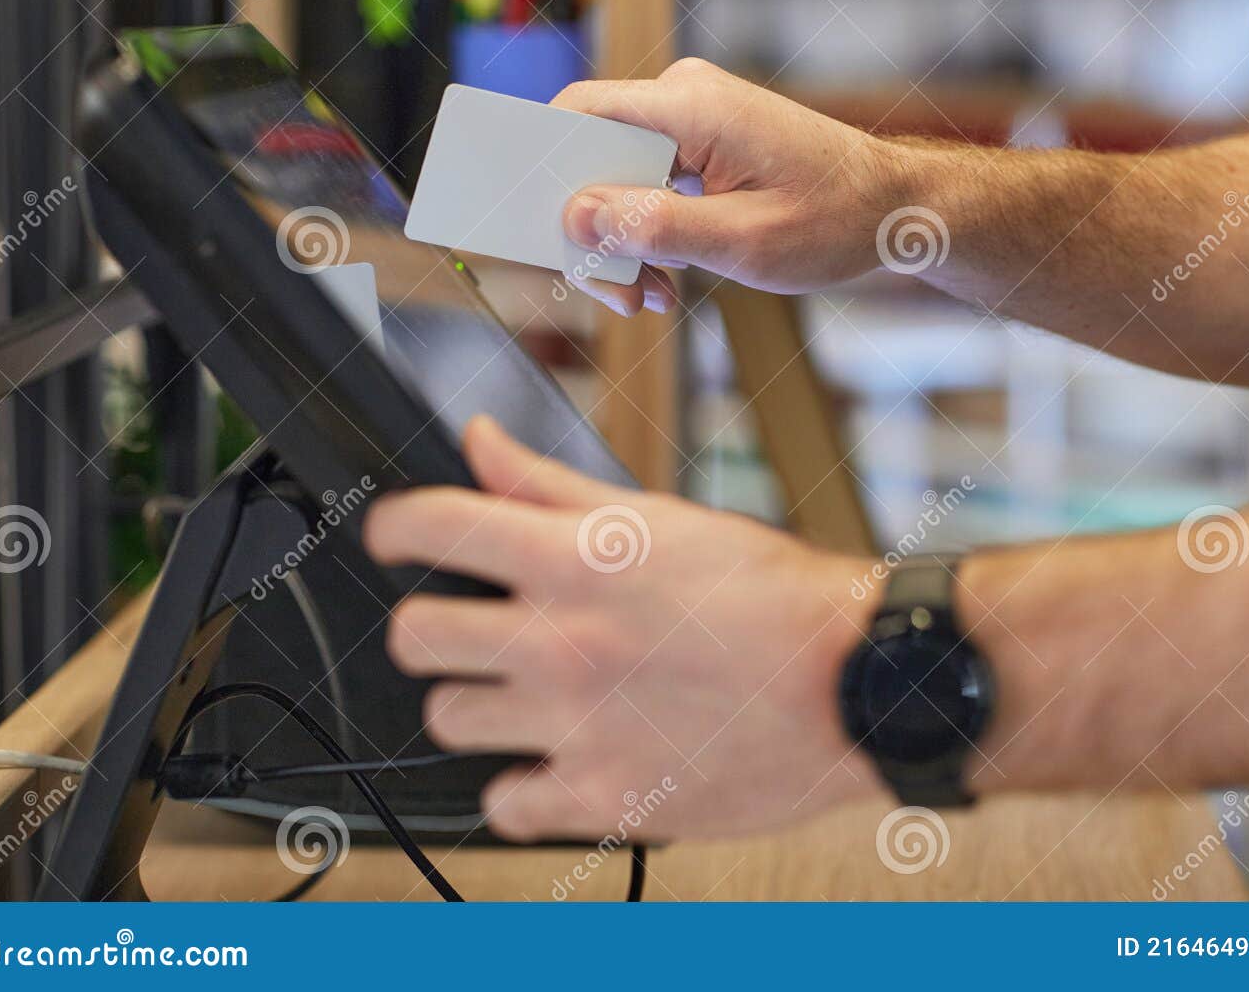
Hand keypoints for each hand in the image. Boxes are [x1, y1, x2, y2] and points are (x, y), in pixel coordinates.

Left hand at [361, 414, 881, 840]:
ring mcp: (576, 726)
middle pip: (412, 637)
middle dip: (430, 624)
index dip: (393, 529)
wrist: (855, 681)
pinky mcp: (605, 797)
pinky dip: (519, 786)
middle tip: (467, 627)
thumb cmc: (775, 596)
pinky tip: (552, 759)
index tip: (396, 540)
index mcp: (573, 558)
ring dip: (474, 702)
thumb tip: (480, 443)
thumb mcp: (660, 518)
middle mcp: (559, 641)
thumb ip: (551, 486)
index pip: (426, 527)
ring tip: (521, 693)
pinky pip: (504, 806)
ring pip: (448, 719)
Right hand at [550, 58, 913, 315]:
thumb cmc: (835, 219)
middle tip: (619, 296)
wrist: (896, 210)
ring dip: (621, 242)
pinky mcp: (702, 145)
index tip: (530, 229)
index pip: (577, 114)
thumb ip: (654, 227)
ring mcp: (692, 120)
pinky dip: (646, 234)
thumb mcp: (741, 241)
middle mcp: (684, 99)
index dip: (540, 168)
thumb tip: (574, 215)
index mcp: (690, 106)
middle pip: (590, 156)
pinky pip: (645, 184)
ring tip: (651, 298)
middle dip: (592, 231)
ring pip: (615, 178)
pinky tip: (664, 282)